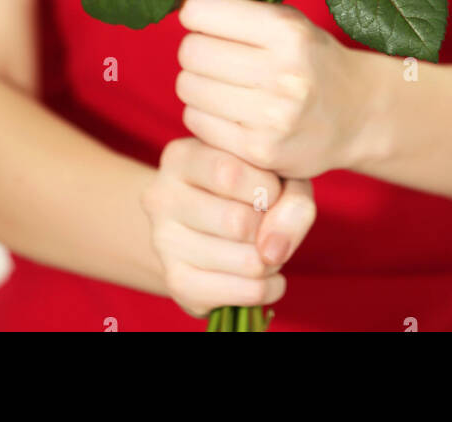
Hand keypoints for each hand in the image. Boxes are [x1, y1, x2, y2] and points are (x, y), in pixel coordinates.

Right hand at [141, 135, 315, 317]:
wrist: (206, 224)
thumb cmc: (249, 186)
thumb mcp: (275, 173)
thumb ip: (290, 197)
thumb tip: (273, 249)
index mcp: (180, 157)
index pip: (229, 173)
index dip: (268, 188)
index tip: (274, 190)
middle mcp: (161, 197)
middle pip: (237, 222)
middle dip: (272, 229)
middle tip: (272, 224)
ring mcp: (164, 243)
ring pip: (246, 262)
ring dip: (274, 261)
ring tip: (268, 247)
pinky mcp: (177, 283)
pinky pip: (244, 293)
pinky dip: (269, 287)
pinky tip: (264, 274)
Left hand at [176, 0, 366, 179]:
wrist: (358, 114)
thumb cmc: (312, 60)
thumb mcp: (289, 23)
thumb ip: (240, 12)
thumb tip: (180, 6)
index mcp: (287, 30)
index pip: (200, 11)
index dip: (194, 14)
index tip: (202, 21)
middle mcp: (282, 71)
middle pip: (191, 51)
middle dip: (195, 51)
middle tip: (215, 57)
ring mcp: (272, 115)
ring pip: (188, 87)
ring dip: (197, 84)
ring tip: (224, 85)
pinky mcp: (260, 150)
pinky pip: (197, 122)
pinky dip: (204, 115)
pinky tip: (229, 112)